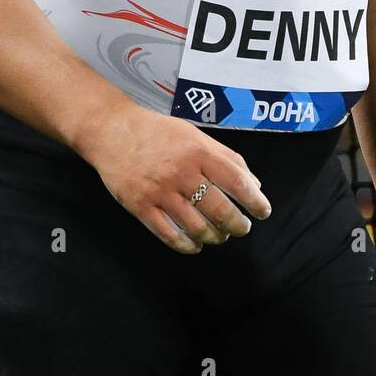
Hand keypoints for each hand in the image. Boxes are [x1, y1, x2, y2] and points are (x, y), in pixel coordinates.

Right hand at [83, 106, 271, 253]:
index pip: (236, 181)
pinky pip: (169, 235)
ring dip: (214, 237)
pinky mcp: (140, 206)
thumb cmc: (158, 132)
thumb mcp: (194, 135)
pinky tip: (194, 244)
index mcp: (198, 151)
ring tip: (219, 235)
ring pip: (196, 227)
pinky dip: (186, 245)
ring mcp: (159, 191)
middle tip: (242, 228)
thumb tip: (254, 184)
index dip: (255, 201)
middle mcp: (180, 172)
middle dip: (237, 225)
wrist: (112, 131)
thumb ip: (225, 157)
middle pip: (219, 210)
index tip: (263, 212)